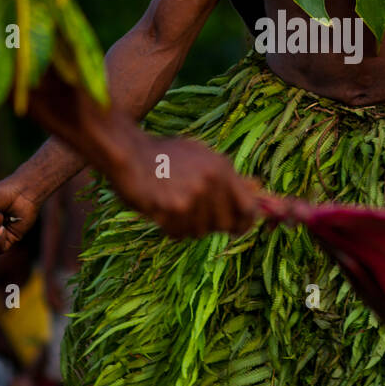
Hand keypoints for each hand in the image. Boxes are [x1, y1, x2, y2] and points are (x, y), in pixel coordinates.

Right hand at [108, 136, 259, 239]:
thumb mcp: (199, 155)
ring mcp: (193, 196)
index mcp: (221, 167)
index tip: (236, 227)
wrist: (128, 152)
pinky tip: (160, 207)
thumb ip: (227, 176)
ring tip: (172, 203)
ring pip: (200, 232)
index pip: (248, 208)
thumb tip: (257, 190)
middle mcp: (212, 182)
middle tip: (191, 210)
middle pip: (225, 224)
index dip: (245, 222)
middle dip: (210, 223)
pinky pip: (179, 234)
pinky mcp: (173, 209)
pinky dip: (170, 227)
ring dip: (187, 225)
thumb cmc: (164, 154)